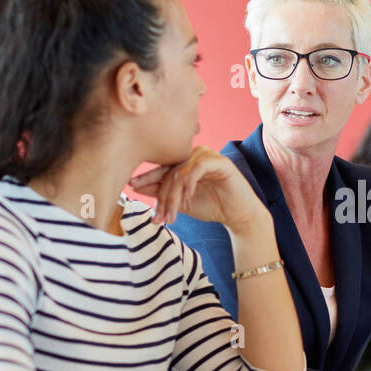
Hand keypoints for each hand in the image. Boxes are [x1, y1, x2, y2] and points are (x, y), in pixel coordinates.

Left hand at [128, 147, 265, 230]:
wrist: (238, 216)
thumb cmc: (212, 207)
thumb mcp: (181, 202)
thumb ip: (163, 193)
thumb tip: (137, 186)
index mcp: (185, 162)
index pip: (162, 168)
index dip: (146, 178)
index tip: (132, 187)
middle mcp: (195, 154)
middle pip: (169, 171)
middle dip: (161, 195)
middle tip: (156, 215)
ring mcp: (208, 156)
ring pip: (181, 172)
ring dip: (174, 195)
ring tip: (172, 215)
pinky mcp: (221, 162)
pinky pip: (198, 168)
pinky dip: (190, 183)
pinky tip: (187, 197)